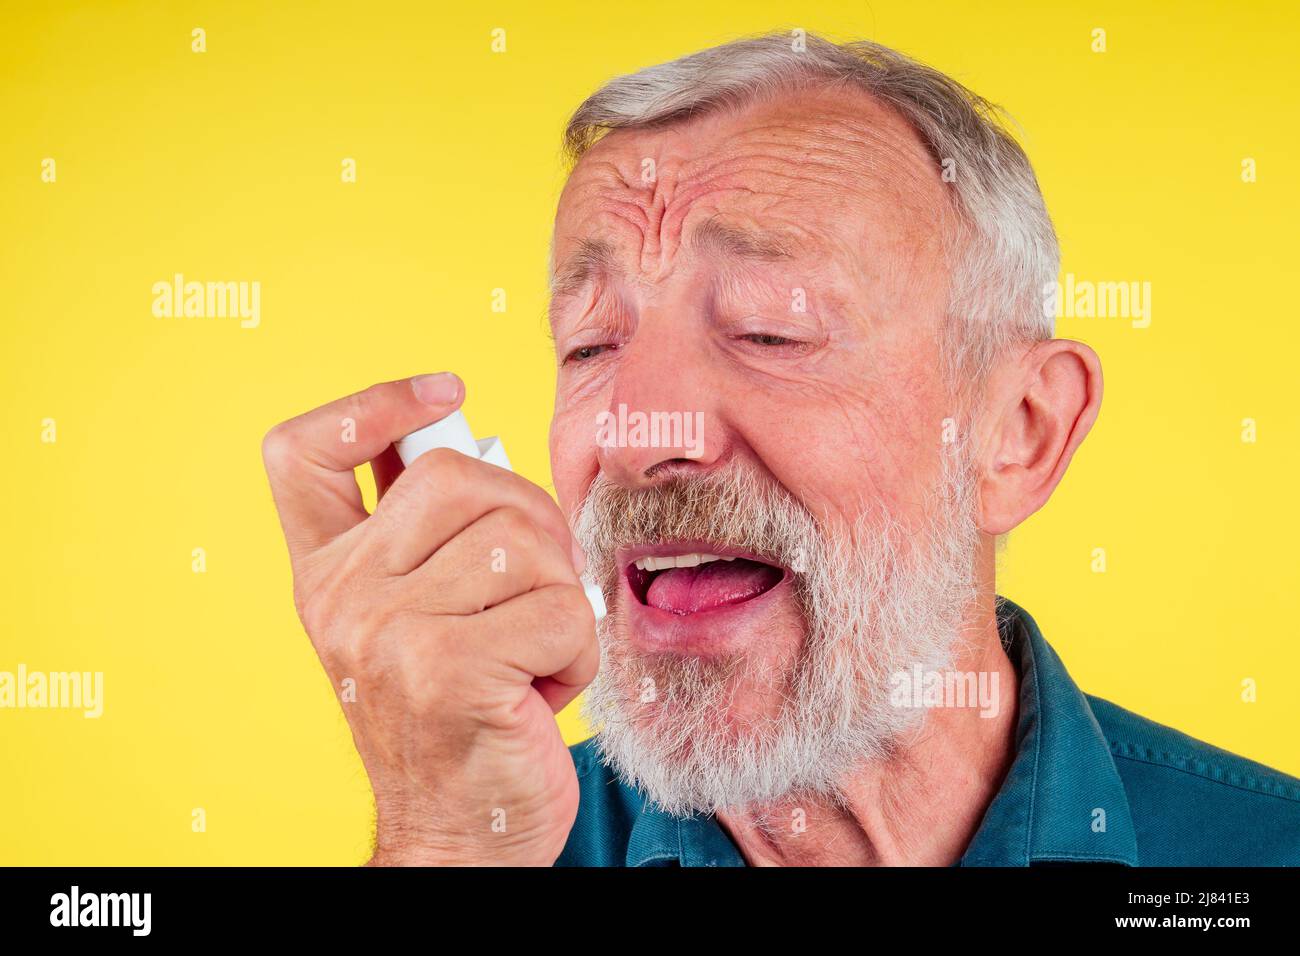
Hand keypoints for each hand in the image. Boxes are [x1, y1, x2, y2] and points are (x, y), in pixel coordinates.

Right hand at [262, 373, 596, 864]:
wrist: (462, 835)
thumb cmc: (462, 716)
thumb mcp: (424, 614)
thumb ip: (432, 534)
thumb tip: (470, 436)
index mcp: (326, 574)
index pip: (301, 453)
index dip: (370, 404)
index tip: (444, 395)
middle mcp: (340, 597)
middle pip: (460, 477)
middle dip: (530, 521)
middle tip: (533, 588)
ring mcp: (385, 633)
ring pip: (525, 543)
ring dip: (558, 599)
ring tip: (527, 654)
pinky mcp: (446, 671)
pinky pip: (560, 610)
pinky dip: (577, 652)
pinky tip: (540, 690)